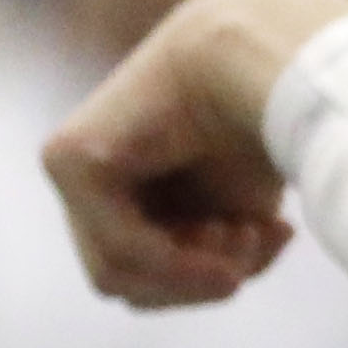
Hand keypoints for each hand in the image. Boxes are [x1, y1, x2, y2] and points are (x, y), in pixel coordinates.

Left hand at [41, 0, 347, 308]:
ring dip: (193, 275)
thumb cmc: (267, 126)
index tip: (276, 231)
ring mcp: (72, 171)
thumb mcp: (243, 212)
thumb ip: (210, 256)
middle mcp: (92, 183)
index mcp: (128, 193)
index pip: (149, 282)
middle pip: (131, 287)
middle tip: (254, 236)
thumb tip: (207, 280)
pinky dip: (176, 261)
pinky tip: (228, 230)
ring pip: (118, 279)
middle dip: (199, 282)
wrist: (269, 60)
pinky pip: (117, 251)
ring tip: (246, 229)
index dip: (214, 280)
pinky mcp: (72, 160)